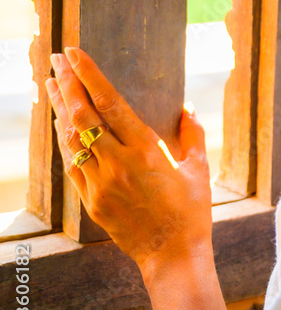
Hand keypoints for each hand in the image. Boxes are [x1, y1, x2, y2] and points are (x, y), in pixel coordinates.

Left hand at [46, 48, 212, 277]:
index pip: (111, 103)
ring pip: (72, 138)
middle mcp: (119, 163)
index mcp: (147, 150)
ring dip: (60, 108)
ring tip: (52, 84)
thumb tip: (187, 109)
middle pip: (84, 115)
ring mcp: (101, 183)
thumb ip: (193, 135)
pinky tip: (60, 124)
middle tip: (58, 60)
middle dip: (69, 83)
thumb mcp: (198, 170)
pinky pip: (72, 164)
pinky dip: (65, 141)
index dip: (90, 76)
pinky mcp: (92, 201)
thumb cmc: (191, 212)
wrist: (172, 255)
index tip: (76, 54)